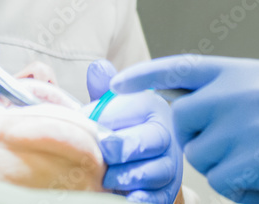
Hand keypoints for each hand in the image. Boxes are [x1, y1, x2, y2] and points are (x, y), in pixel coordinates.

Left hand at [87, 60, 183, 203]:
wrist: (142, 160)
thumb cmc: (124, 128)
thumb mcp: (113, 107)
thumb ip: (104, 90)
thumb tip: (98, 68)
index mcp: (151, 106)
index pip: (136, 106)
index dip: (110, 116)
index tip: (88, 121)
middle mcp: (168, 132)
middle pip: (154, 138)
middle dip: (126, 145)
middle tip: (104, 150)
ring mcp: (171, 163)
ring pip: (159, 170)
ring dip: (131, 175)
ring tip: (109, 178)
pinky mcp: (170, 190)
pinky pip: (160, 196)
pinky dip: (143, 198)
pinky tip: (127, 196)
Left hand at [111, 55, 258, 203]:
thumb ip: (222, 91)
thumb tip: (172, 96)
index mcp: (243, 71)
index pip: (183, 66)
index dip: (146, 74)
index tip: (118, 85)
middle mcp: (245, 89)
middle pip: (181, 118)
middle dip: (196, 139)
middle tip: (230, 148)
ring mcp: (252, 121)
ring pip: (198, 154)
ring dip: (220, 167)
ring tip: (256, 162)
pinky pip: (221, 178)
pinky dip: (239, 188)